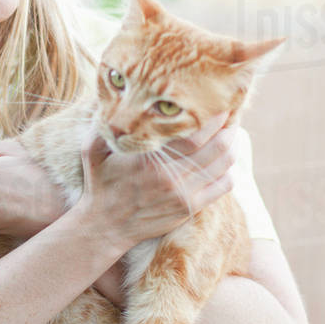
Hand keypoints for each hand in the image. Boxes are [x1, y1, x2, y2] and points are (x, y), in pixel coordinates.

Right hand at [77, 112, 236, 249]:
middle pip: (219, 147)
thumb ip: (103, 124)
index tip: (219, 103)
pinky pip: (223, 186)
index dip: (214, 117)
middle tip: (231, 115)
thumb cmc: (100, 184)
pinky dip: (228, 171)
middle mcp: (172, 177)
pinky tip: (222, 162)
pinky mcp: (190, 208)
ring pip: (224, 165)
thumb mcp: (92, 150)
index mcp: (151, 159)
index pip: (197, 134)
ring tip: (230, 134)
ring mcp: (184, 194)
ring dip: (232, 146)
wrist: (105, 226)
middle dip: (230, 127)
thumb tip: (113, 97)